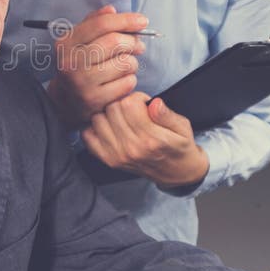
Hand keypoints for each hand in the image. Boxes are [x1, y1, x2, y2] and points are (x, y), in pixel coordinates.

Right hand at [45, 5, 148, 128]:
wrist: (66, 101)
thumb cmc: (79, 65)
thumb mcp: (79, 41)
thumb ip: (95, 22)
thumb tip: (112, 10)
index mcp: (67, 43)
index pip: (101, 24)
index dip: (126, 20)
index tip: (143, 21)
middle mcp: (71, 62)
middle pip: (114, 42)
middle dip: (132, 42)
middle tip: (138, 46)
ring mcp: (82, 83)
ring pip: (124, 63)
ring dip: (132, 63)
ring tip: (125, 66)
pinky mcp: (95, 100)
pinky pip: (127, 83)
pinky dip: (130, 80)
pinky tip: (121, 81)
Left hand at [82, 92, 208, 186]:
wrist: (176, 173)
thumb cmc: (178, 146)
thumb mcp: (182, 127)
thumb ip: (167, 114)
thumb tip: (154, 103)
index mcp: (151, 139)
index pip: (129, 104)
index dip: (136, 97)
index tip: (143, 102)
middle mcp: (131, 148)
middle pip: (112, 108)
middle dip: (122, 102)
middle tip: (133, 109)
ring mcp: (117, 156)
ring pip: (97, 118)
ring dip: (107, 113)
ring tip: (121, 117)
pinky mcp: (108, 160)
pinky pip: (87, 136)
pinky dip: (95, 127)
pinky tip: (109, 126)